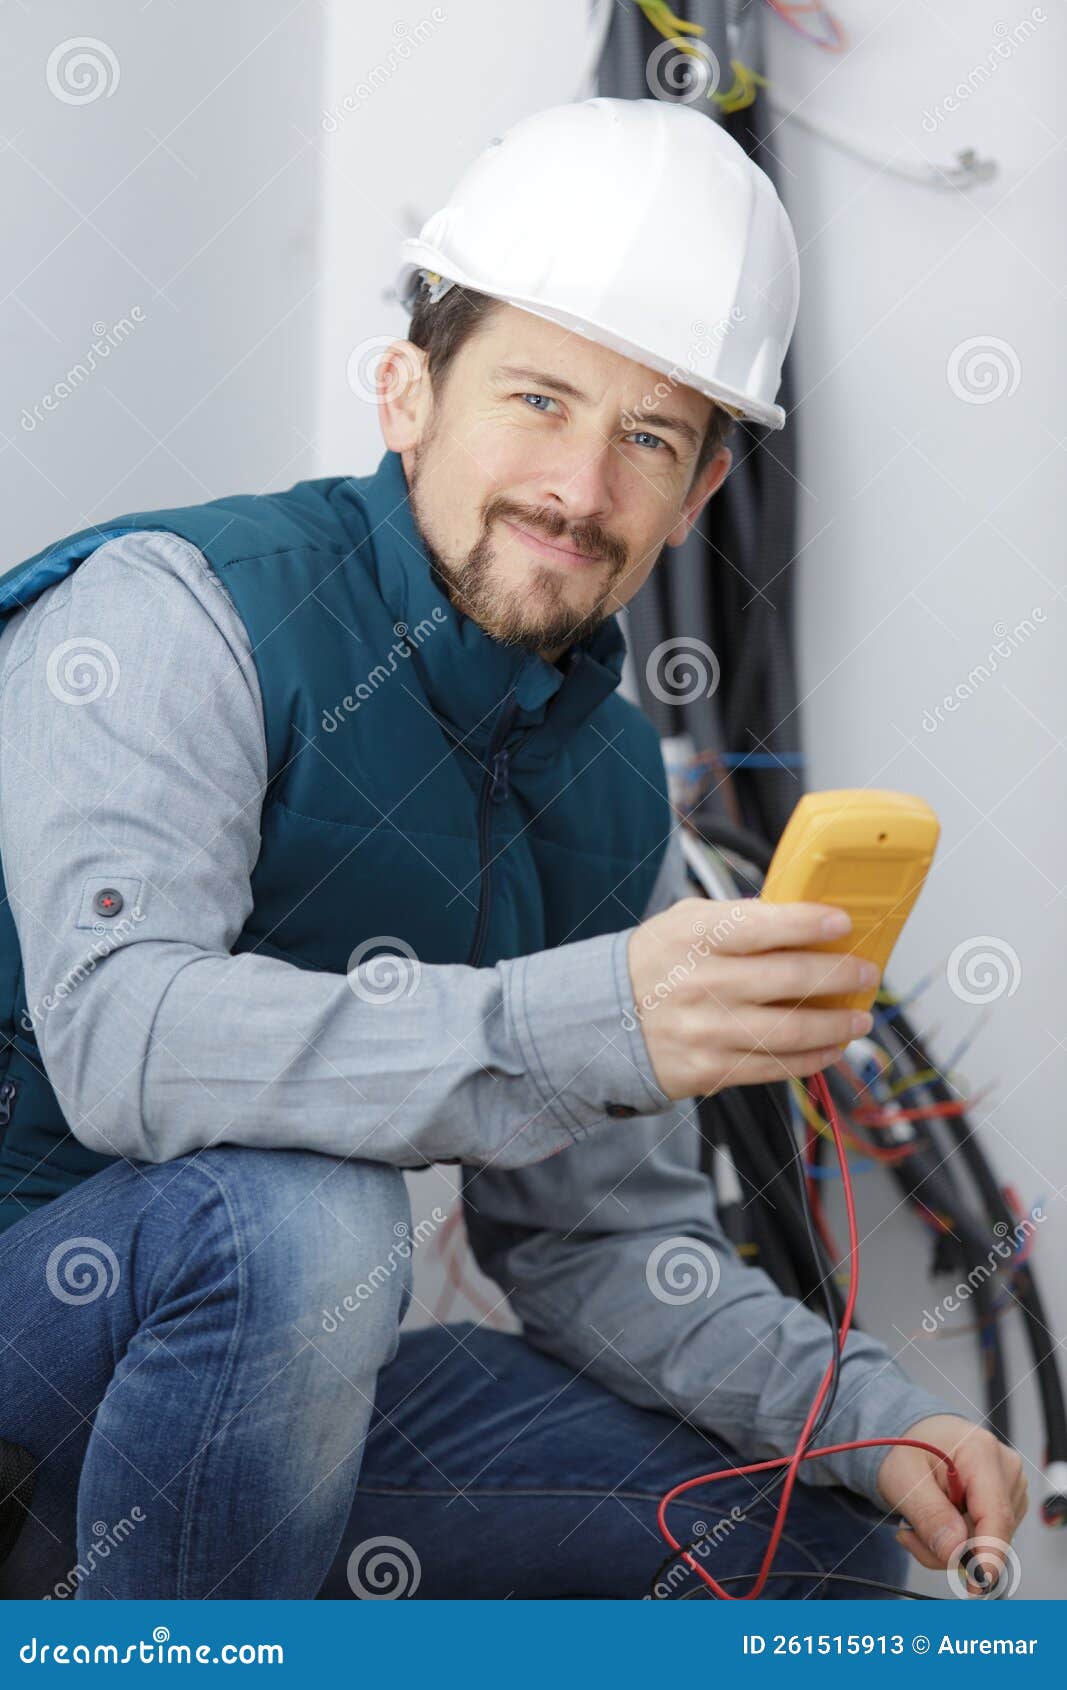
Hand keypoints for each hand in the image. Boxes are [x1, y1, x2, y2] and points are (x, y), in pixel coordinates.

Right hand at [625, 896, 876, 1101]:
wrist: (603, 1020)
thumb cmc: (655, 964)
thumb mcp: (684, 922)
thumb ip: (738, 916)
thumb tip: (800, 917)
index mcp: (696, 937)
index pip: (764, 925)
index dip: (810, 923)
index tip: (842, 923)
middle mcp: (703, 983)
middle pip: (790, 979)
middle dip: (841, 975)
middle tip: (866, 972)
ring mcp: (707, 1030)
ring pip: (792, 1030)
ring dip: (838, 1024)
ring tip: (859, 1017)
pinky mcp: (710, 1069)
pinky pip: (776, 1067)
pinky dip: (813, 1059)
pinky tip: (831, 1048)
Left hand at [876, 1413, 1027, 1592]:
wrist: (915, 1434)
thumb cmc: (907, 1448)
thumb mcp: (903, 1478)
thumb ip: (929, 1515)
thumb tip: (956, 1552)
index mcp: (981, 1452)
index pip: (995, 1515)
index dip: (988, 1554)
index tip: (977, 1584)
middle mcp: (1005, 1469)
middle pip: (989, 1534)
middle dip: (948, 1548)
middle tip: (909, 1535)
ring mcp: (1010, 1486)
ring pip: (986, 1541)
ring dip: (950, 1546)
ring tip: (920, 1522)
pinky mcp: (1007, 1502)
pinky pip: (985, 1538)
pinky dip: (958, 1541)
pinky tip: (939, 1521)